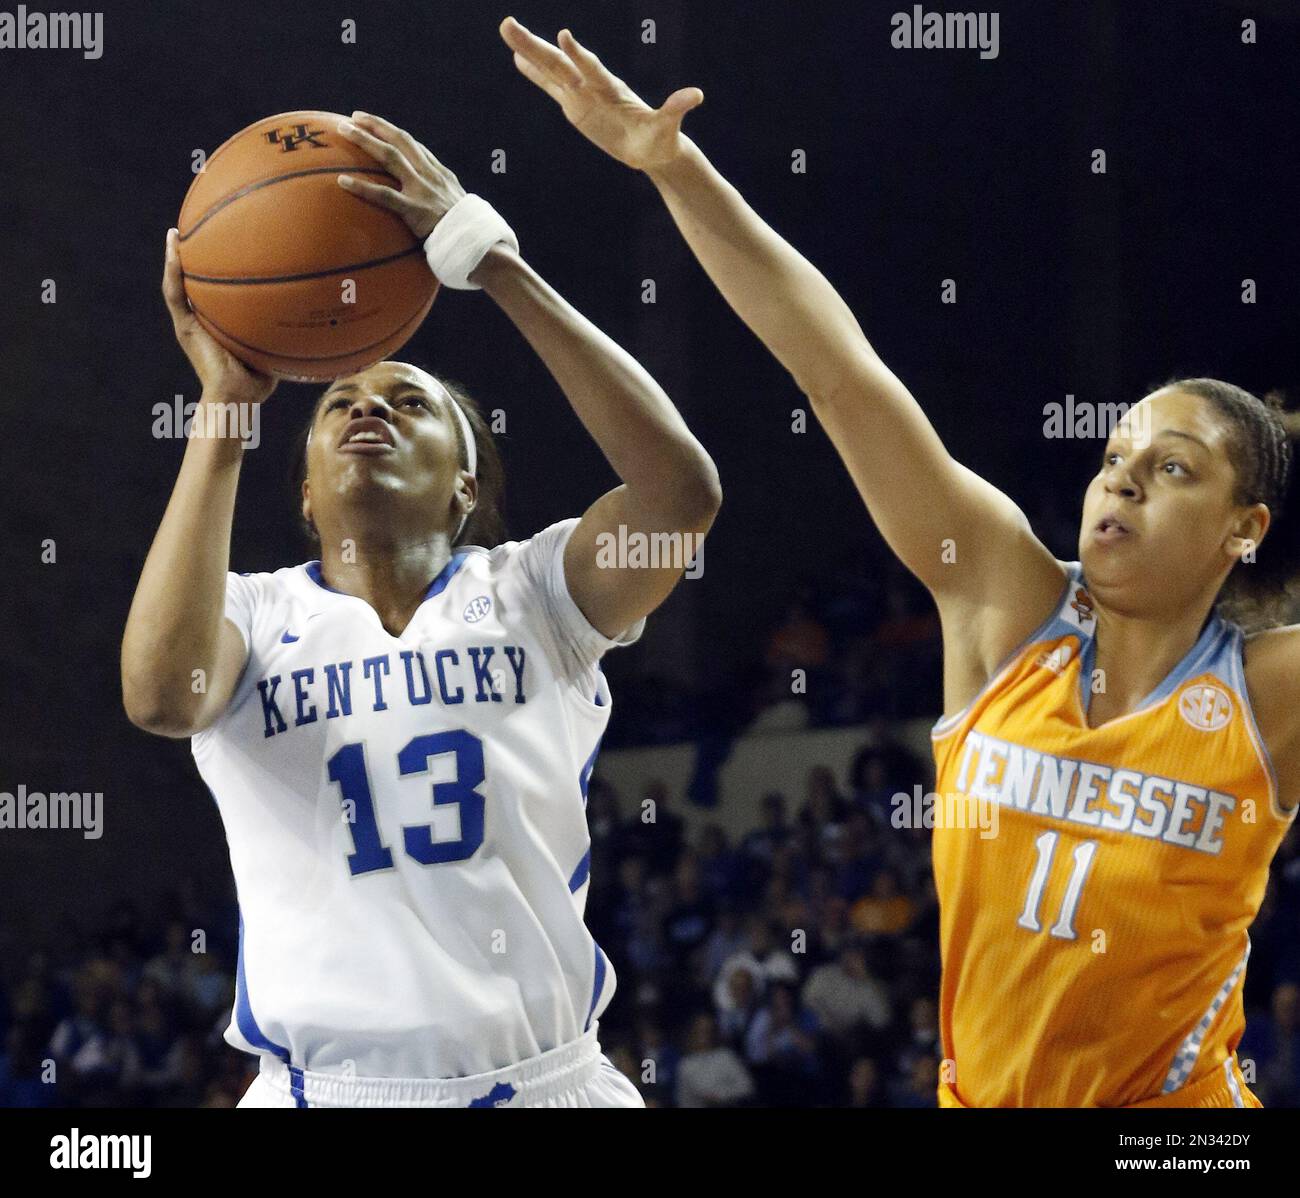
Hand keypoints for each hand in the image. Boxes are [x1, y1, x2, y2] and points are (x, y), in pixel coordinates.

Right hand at [163, 229, 275, 403]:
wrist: (235, 397)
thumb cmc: (257, 383)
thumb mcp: (271, 349)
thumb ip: (280, 332)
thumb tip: (308, 317)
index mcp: (217, 327)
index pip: (213, 296)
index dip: (214, 275)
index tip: (220, 250)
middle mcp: (201, 323)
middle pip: (193, 286)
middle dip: (191, 260)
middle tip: (192, 234)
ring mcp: (189, 324)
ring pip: (177, 285)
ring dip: (174, 259)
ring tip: (175, 234)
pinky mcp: (184, 327)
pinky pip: (175, 294)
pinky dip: (172, 271)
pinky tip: (174, 250)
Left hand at [335, 112, 464, 240]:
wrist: (479, 244)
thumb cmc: (467, 232)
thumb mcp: (457, 206)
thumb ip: (441, 198)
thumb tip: (429, 203)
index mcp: (439, 173)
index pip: (413, 145)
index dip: (392, 131)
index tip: (374, 123)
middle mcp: (429, 175)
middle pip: (399, 141)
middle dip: (376, 125)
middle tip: (353, 117)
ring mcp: (422, 190)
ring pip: (390, 157)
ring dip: (365, 140)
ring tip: (343, 131)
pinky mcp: (415, 210)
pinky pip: (383, 195)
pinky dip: (361, 187)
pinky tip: (342, 181)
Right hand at [500, 17, 701, 172]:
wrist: (653, 147)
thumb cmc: (661, 139)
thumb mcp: (668, 128)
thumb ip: (676, 109)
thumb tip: (696, 95)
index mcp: (611, 90)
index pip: (591, 69)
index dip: (578, 55)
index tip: (563, 36)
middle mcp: (593, 86)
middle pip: (560, 62)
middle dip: (535, 45)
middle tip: (509, 24)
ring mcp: (582, 94)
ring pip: (551, 69)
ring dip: (529, 52)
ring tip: (506, 30)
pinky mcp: (575, 106)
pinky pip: (551, 87)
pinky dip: (535, 74)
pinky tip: (518, 60)